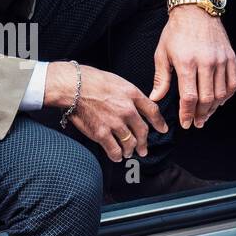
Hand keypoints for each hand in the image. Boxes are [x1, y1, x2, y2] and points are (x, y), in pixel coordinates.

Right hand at [45, 62, 167, 163]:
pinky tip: (117, 156)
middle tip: (143, 149)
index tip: (162, 129)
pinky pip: (114, 150)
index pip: (152, 110)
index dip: (159, 122)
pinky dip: (117, 155)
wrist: (73, 86)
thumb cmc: (90, 79)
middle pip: (143, 131)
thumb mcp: (116, 80)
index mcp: (132, 94)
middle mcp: (127, 110)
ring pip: (130, 143)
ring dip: (130, 150)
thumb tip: (131, 104)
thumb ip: (126, 94)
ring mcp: (115, 123)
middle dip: (144, 143)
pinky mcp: (102, 133)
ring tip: (128, 153)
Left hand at [150, 0, 235, 128]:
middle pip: (206, 98)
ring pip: (221, 93)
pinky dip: (227, 96)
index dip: (187, 113)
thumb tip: (155, 99)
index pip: (189, 97)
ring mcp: (220, 60)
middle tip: (196, 122)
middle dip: (200, 114)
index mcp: (186, 62)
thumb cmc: (176, 31)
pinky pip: (232, 83)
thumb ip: (161, 79)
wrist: (196, 9)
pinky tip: (219, 101)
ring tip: (205, 115)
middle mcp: (206, 62)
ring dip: (213, 108)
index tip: (185, 123)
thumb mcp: (162, 53)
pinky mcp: (230, 57)